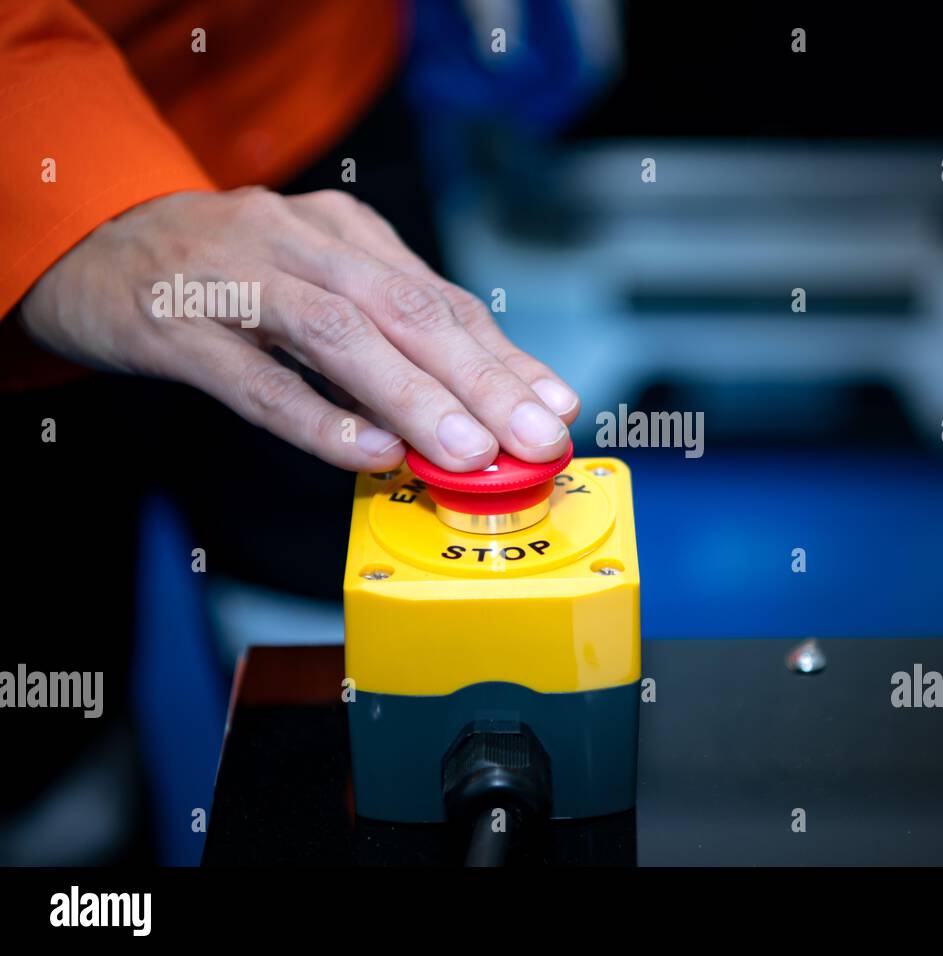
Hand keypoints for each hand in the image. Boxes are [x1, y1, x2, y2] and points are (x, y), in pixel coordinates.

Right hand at [19, 187, 579, 471]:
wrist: (89, 248)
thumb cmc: (221, 276)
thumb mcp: (312, 282)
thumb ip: (382, 333)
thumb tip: (469, 408)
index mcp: (342, 232)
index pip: (439, 299)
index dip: (502, 356)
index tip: (555, 404)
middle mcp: (297, 242)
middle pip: (406, 310)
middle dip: (481, 378)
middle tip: (536, 436)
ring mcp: (234, 279)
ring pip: (339, 336)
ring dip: (413, 398)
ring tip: (470, 451)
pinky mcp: (175, 325)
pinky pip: (255, 379)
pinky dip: (318, 418)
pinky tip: (369, 454)